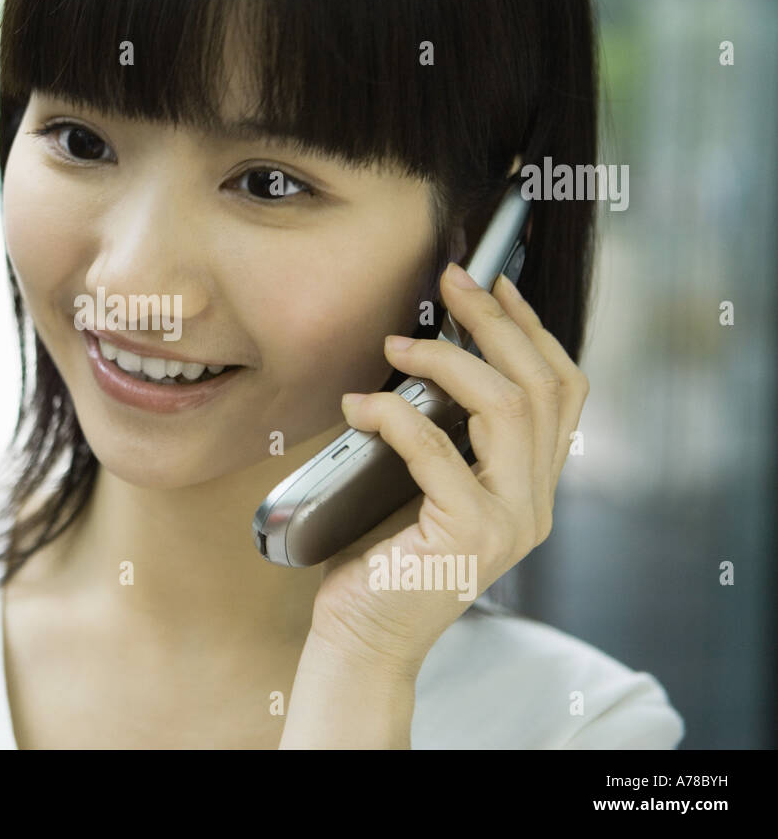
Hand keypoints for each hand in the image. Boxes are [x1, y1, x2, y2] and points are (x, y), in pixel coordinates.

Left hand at [278, 261, 589, 747]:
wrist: (364, 639)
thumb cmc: (384, 558)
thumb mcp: (428, 486)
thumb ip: (447, 436)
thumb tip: (422, 356)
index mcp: (531, 486)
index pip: (560, 391)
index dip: (531, 329)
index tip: (494, 284)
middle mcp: (534, 503)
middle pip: (540, 386)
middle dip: (494, 322)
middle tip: (450, 283)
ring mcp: (509, 522)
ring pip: (505, 407)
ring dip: (448, 360)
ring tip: (397, 343)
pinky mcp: (468, 536)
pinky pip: (436, 449)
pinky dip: (394, 414)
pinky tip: (360, 405)